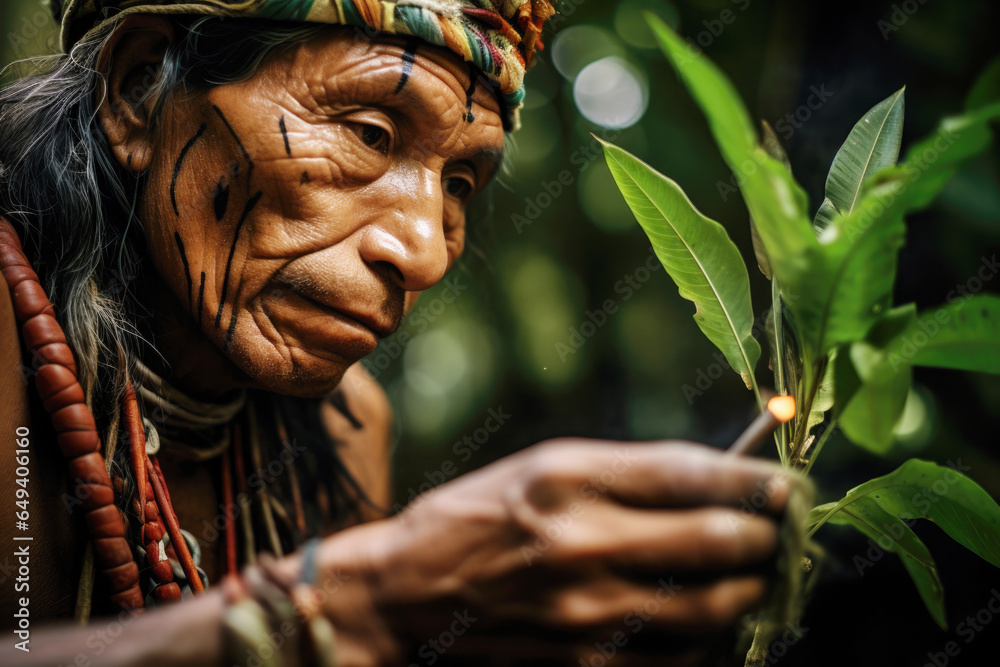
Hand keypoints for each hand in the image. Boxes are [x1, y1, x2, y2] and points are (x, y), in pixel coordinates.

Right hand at [310, 440, 804, 665]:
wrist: (408, 595)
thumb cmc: (478, 516)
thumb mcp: (544, 466)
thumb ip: (630, 474)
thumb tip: (721, 481)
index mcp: (569, 477)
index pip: (692, 474)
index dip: (756, 479)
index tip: (787, 484)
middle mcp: (582, 544)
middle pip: (719, 542)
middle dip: (767, 536)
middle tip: (778, 531)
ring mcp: (586, 614)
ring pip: (714, 609)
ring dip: (749, 591)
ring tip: (753, 576)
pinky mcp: (587, 664)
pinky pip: (682, 660)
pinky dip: (709, 639)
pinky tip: (707, 620)